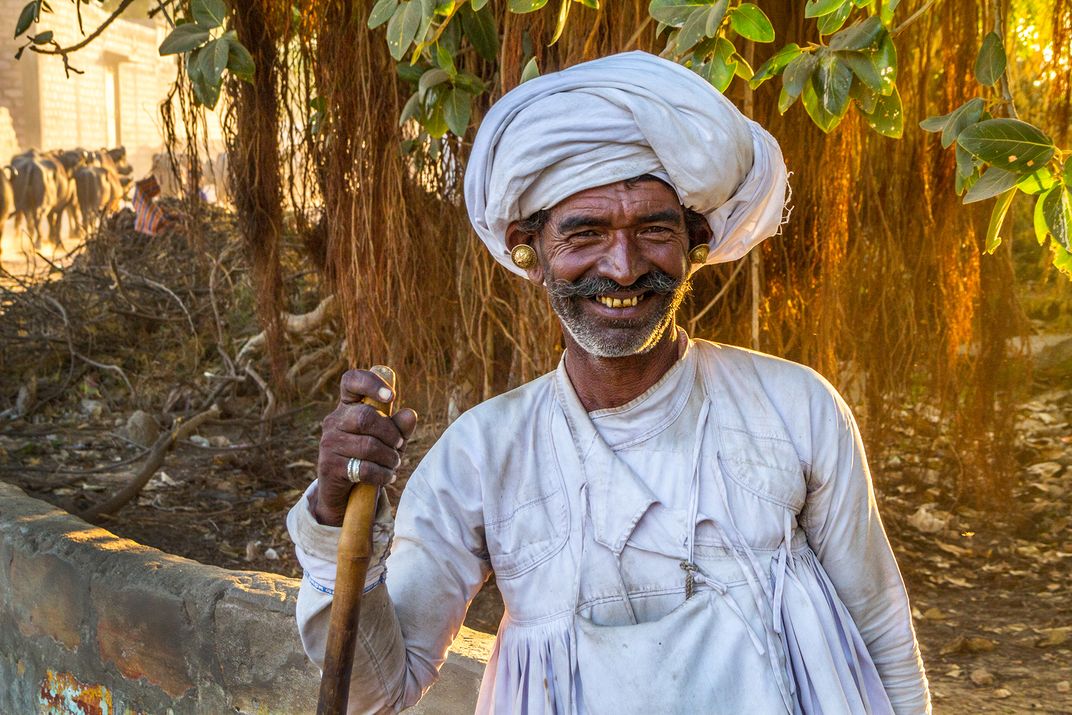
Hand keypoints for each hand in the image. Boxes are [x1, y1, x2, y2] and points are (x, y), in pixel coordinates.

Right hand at [314, 369, 417, 525]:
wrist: (346, 493)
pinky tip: (387, 477)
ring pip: (367, 445)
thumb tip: (410, 414)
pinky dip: (382, 474)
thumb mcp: (390, 441)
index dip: (370, 382)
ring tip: (394, 464)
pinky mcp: (329, 467)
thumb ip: (400, 427)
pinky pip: (364, 468)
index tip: (391, 396)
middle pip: (365, 416)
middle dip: (390, 433)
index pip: (351, 380)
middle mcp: (334, 421)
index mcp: (347, 407)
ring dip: (389, 457)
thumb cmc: (370, 459)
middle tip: (399, 445)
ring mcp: (328, 444)